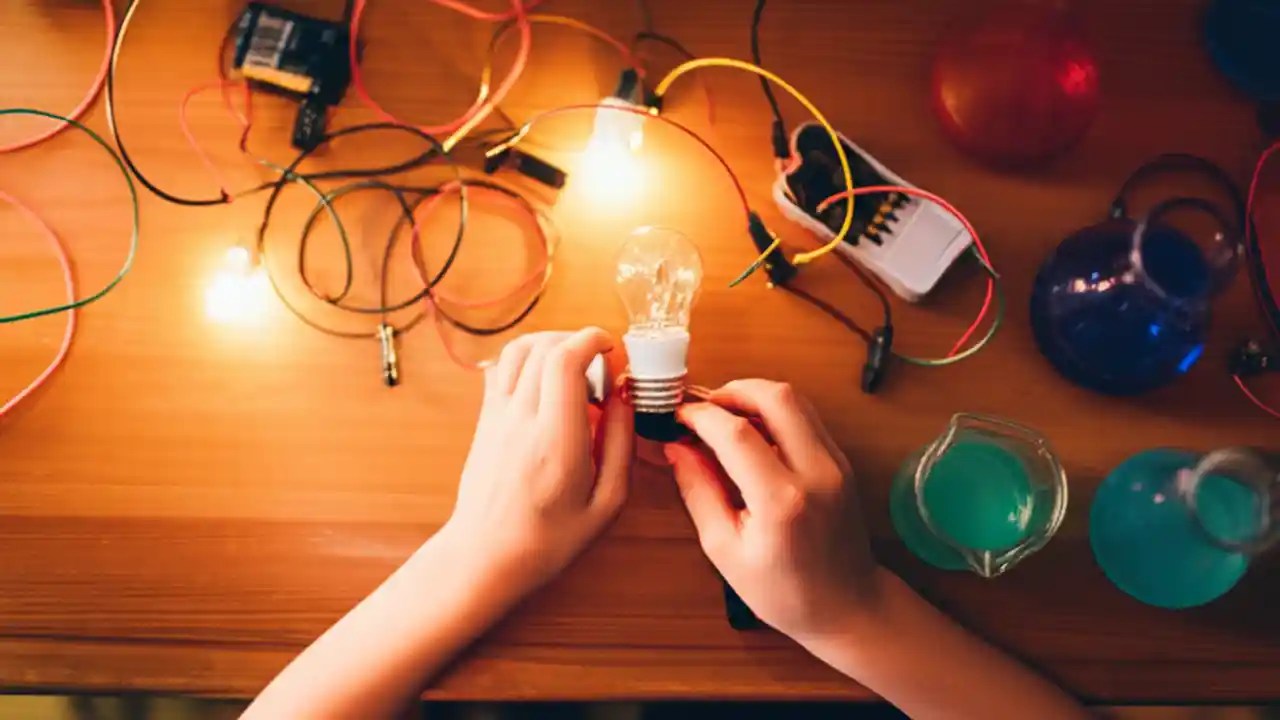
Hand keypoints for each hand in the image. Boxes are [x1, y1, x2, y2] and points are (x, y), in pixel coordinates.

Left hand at [442, 328, 632, 599]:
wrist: (485, 555)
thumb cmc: (549, 539)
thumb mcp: (606, 502)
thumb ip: (620, 443)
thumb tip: (623, 395)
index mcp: (556, 440)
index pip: (565, 360)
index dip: (593, 340)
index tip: (614, 351)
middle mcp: (521, 420)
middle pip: (545, 346)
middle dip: (580, 341)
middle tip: (601, 367)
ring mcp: (497, 416)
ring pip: (519, 349)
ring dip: (552, 343)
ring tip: (576, 366)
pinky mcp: (485, 419)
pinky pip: (501, 367)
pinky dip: (527, 357)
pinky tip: (548, 381)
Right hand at [664, 379, 880, 640]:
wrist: (847, 607)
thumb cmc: (784, 592)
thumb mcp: (725, 550)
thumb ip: (698, 491)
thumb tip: (676, 447)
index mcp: (782, 502)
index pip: (735, 433)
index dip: (700, 416)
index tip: (678, 416)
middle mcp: (816, 473)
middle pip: (776, 397)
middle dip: (732, 391)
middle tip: (704, 407)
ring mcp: (836, 464)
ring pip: (796, 400)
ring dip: (755, 397)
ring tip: (724, 418)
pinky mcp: (842, 462)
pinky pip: (807, 418)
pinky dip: (775, 413)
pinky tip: (752, 435)